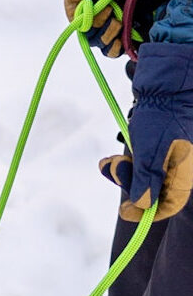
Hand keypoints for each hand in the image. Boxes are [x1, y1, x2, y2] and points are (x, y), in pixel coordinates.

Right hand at [63, 0, 137, 57]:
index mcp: (76, 10)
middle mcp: (88, 22)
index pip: (83, 27)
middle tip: (118, 12)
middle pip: (95, 40)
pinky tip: (131, 34)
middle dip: (108, 29)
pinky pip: (119, 47)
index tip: (108, 8)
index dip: (96, 22)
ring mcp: (104, 27)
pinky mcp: (119, 29)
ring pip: (107, 47)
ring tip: (124, 21)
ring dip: (116, 37)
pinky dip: (125, 44)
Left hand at [99, 42, 192, 220]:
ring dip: (124, 171)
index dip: (144, 211)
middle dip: (128, 181)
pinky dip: (128, 162)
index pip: (167, 205)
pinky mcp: (160, 149)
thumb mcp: (150, 152)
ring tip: (110, 160)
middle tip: (113, 166)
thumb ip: (147, 181)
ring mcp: (171, 159)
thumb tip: (141, 207)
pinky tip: (115, 157)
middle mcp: (181, 169)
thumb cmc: (161, 117)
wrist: (166, 84)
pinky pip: (142, 163)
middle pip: (152, 191)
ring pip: (144, 176)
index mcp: (186, 175)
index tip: (124, 210)